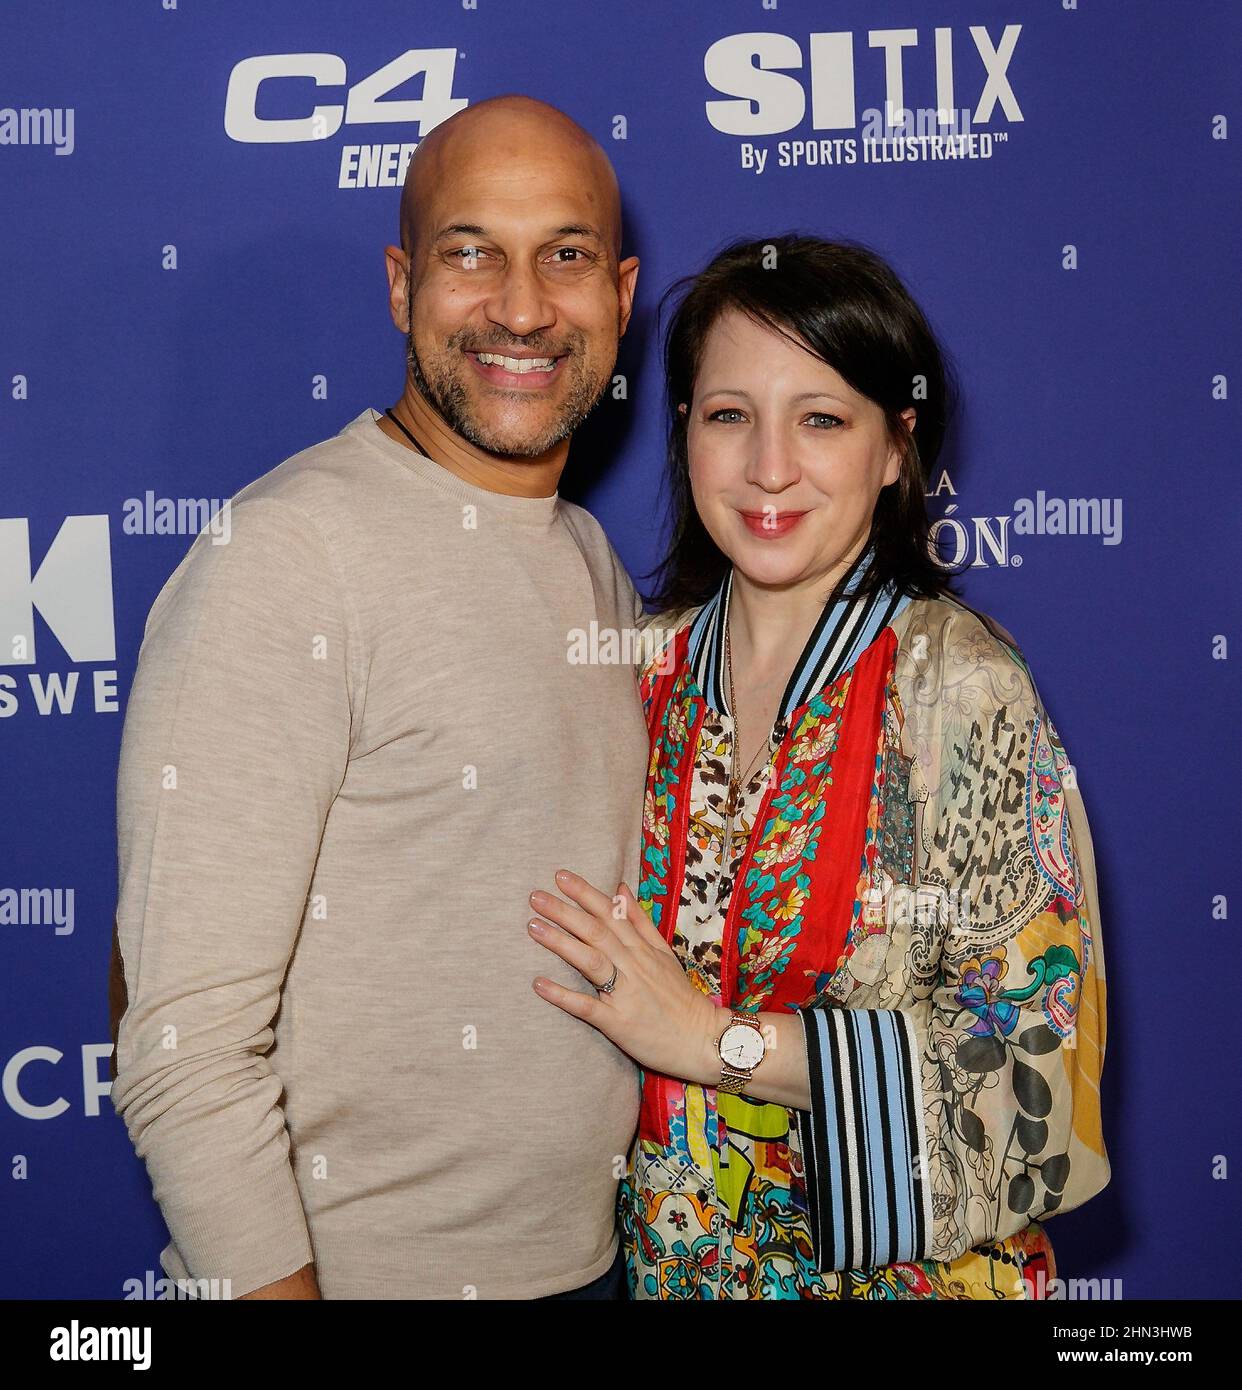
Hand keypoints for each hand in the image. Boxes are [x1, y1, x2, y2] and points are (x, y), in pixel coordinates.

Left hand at [528, 870, 720, 1083]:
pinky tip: (539, 984)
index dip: (585, 893)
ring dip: (561, 943)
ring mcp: (625, 993)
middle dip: (564, 912)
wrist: (701, 1038)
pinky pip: (588, 1007)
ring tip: (533, 927)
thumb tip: (620, 888)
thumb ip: (640, 921)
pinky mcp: (618, 1022)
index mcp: (642, 948)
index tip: (560, 876)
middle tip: (534, 896)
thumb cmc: (679, 996)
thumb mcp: (664, 952)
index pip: (611, 913)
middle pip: (596, 932)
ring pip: (591, 961)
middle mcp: (633, 965)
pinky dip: (563, 996)